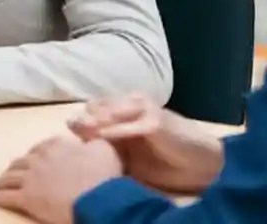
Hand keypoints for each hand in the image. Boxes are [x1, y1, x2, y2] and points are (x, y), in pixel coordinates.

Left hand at [0, 137, 122, 223]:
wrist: (96, 196)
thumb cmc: (103, 174)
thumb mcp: (104, 148)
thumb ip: (94, 140)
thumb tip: (90, 137)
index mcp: (57, 145)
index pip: (43, 146)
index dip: (39, 153)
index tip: (37, 157)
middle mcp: (39, 158)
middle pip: (23, 160)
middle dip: (18, 166)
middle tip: (14, 171)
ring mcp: (30, 177)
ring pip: (11, 176)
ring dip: (4, 179)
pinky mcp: (25, 197)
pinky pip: (6, 196)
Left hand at [68, 93, 223, 193]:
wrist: (199, 162)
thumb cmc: (162, 159)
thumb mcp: (128, 153)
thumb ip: (105, 144)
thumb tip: (77, 138)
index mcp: (125, 109)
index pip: (96, 107)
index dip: (82, 117)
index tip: (68, 129)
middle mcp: (134, 104)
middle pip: (101, 105)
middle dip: (86, 116)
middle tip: (71, 126)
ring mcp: (147, 110)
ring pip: (115, 110)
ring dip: (98, 119)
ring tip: (82, 128)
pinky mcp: (158, 121)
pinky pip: (134, 124)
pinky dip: (119, 129)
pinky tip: (106, 136)